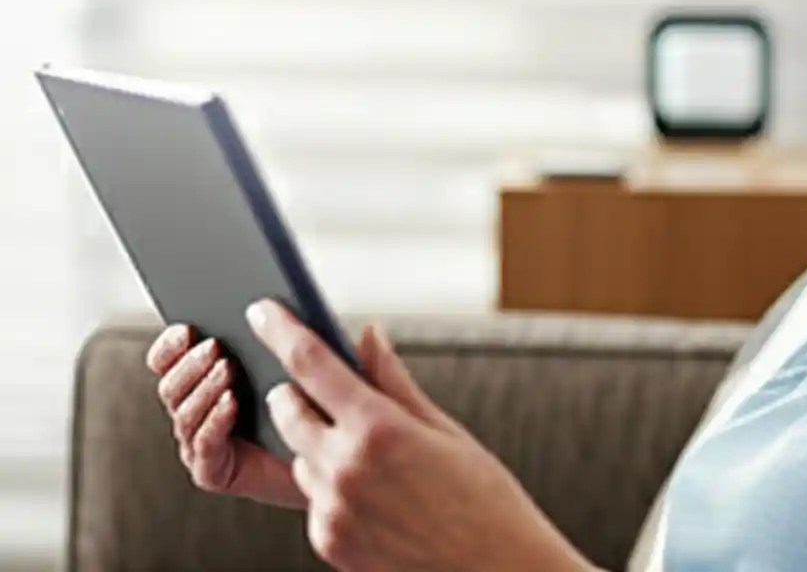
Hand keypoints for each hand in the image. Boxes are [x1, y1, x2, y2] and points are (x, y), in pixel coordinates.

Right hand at [145, 324, 307, 508]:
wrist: (325, 462)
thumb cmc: (311, 409)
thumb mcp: (296, 365)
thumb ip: (285, 340)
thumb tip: (283, 310)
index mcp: (203, 382)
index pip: (166, 360)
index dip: (170, 344)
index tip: (186, 327)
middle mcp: (195, 412)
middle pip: (171, 385)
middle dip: (191, 364)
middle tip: (215, 347)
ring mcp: (199, 443)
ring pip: (184, 413)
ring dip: (204, 388)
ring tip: (226, 368)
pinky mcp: (212, 471)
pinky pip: (203, 444)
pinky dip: (214, 420)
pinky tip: (231, 402)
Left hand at [246, 299, 593, 571]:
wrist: (495, 569)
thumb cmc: (482, 496)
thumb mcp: (444, 429)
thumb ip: (394, 380)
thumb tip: (367, 335)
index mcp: (379, 428)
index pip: (311, 363)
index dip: (281, 329)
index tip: (262, 309)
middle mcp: (345, 467)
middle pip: (287, 409)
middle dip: (295, 394)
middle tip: (321, 391)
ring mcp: (332, 508)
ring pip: (300, 457)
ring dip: (319, 446)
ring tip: (373, 458)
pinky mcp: (327, 540)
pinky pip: (314, 498)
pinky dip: (332, 489)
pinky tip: (376, 496)